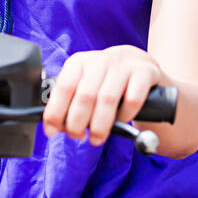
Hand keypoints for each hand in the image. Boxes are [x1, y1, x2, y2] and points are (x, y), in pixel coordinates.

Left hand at [42, 47, 167, 146]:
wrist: (141, 67)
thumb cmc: (106, 82)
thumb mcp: (85, 86)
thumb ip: (70, 103)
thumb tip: (55, 126)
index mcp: (80, 62)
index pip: (63, 87)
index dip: (56, 111)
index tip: (51, 130)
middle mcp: (101, 60)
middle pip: (85, 95)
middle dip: (78, 122)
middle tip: (78, 137)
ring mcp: (124, 64)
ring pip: (107, 99)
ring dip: (100, 125)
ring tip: (97, 138)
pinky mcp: (145, 72)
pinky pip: (132, 99)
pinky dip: (125, 115)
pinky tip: (121, 121)